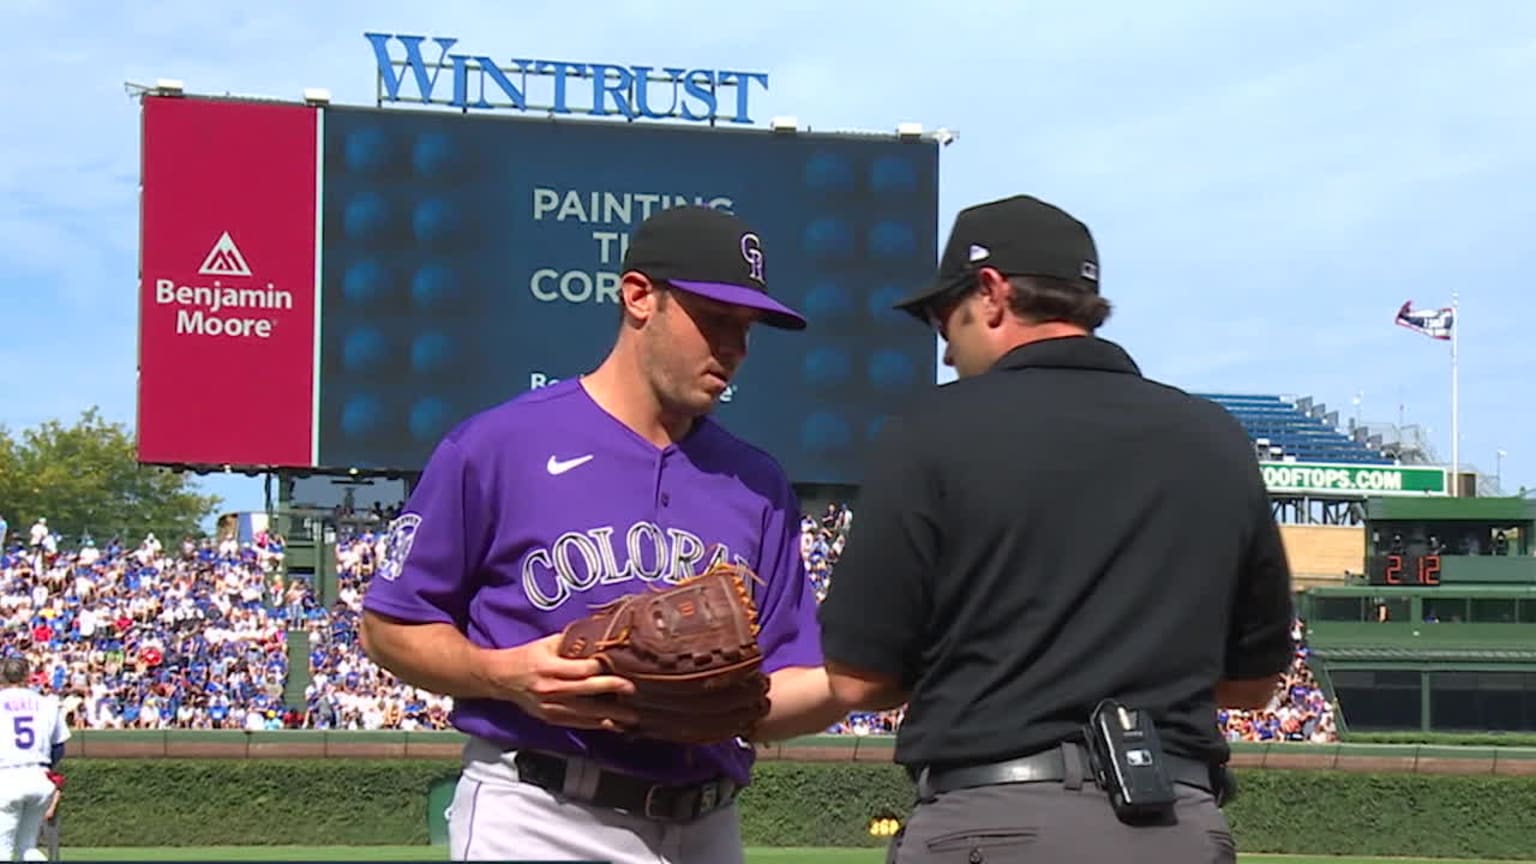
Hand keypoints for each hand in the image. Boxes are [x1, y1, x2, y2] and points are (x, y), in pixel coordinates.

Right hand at [482, 634, 638, 731]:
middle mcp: (549, 689)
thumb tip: (601, 634)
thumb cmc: (527, 656)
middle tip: (632, 689)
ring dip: (609, 715)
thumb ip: (572, 641)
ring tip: (631, 717)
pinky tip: (612, 725)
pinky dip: (595, 725)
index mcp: (548, 667)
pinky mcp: (550, 718)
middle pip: (585, 690)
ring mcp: (550, 707)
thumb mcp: (547, 643)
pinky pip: (576, 723)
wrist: (500, 678)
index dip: (602, 669)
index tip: (622, 666)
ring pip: (583, 713)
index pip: (581, 669)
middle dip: (611, 690)